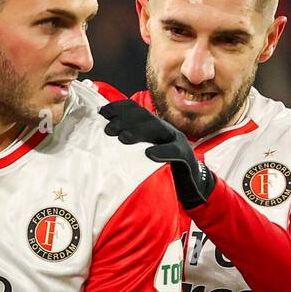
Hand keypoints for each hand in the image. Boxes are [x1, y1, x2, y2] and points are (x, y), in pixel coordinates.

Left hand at [100, 100, 214, 208]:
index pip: (135, 109)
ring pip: (159, 129)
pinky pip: (174, 152)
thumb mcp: (141, 153)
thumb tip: (100, 140)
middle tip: (109, 131)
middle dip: (125, 120)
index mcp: (152, 126)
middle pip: (145, 117)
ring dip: (139, 131)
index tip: (102, 112)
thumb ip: (127, 145)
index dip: (119, 108)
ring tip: (123, 139)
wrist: (190, 184)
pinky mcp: (185, 157)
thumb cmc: (161, 168)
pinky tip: (149, 154)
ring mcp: (176, 141)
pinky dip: (162, 151)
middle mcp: (164, 129)